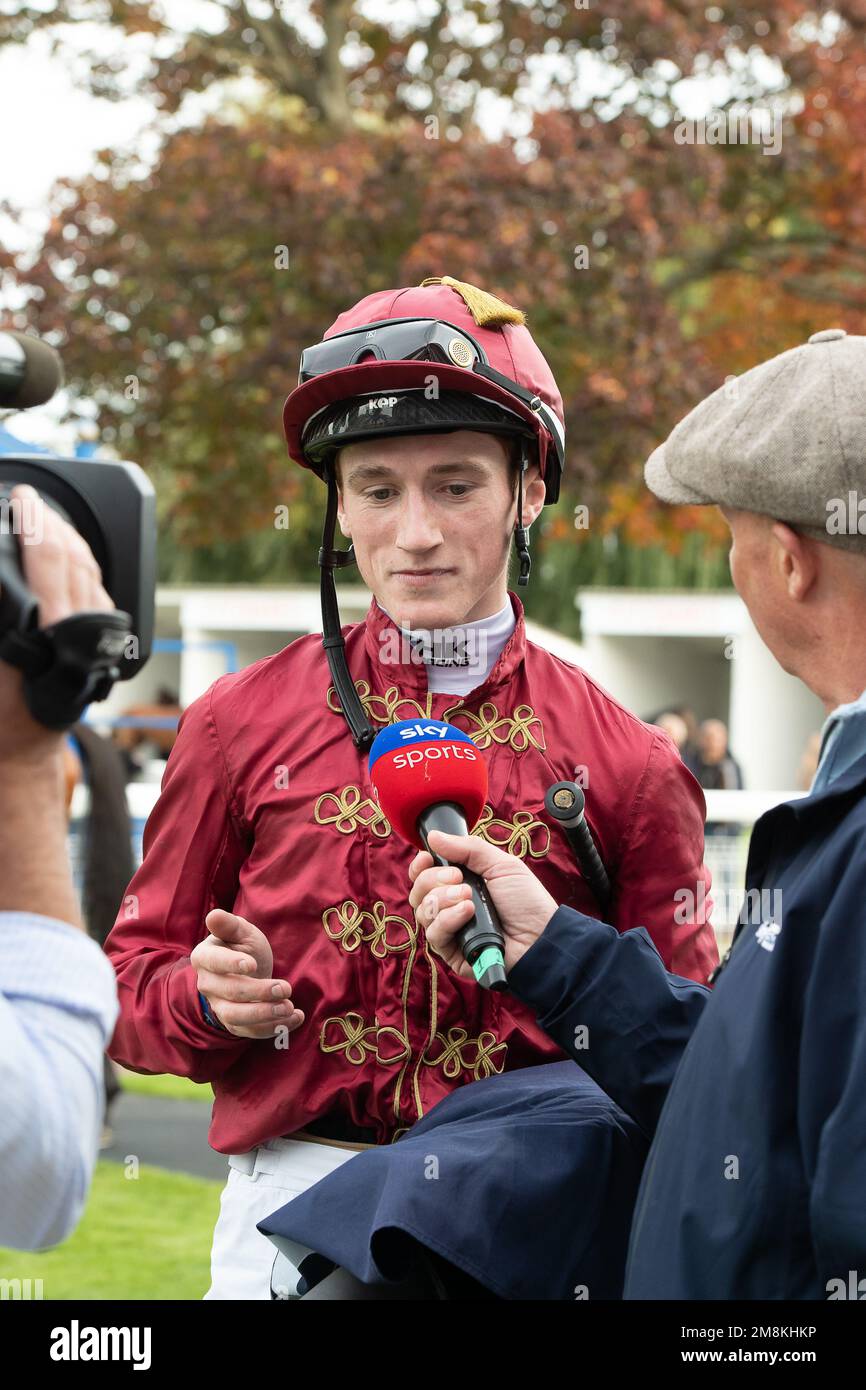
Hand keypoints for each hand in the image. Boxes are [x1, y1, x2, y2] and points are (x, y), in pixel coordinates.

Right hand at [0, 484, 113, 762]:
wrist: (23, 746)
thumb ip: (5, 611)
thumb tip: (6, 581)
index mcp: (54, 629)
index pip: (50, 559)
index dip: (36, 524)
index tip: (23, 499)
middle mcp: (83, 629)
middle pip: (75, 558)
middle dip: (52, 523)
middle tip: (32, 500)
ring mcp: (97, 635)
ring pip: (90, 571)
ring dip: (70, 538)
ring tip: (48, 517)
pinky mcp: (103, 643)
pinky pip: (98, 590)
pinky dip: (84, 564)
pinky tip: (71, 552)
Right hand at [191, 908, 304, 1039]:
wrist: (249, 967)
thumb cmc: (241, 944)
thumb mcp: (240, 930)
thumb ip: (228, 925)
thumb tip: (213, 916)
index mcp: (205, 957)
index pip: (214, 962)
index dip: (232, 964)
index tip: (254, 964)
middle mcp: (207, 984)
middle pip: (230, 993)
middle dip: (259, 992)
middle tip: (286, 987)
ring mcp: (218, 1006)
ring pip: (236, 1017)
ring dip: (264, 1015)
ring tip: (289, 1008)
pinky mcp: (234, 1023)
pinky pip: (250, 1031)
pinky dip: (273, 1028)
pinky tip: (295, 1018)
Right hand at [408, 828, 558, 978]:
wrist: (541, 936)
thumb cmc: (526, 901)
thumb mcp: (501, 865)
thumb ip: (468, 848)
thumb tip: (433, 836)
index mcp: (458, 883)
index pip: (424, 875)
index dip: (420, 866)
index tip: (427, 858)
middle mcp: (449, 906)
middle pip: (419, 891)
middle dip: (435, 880)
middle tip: (460, 879)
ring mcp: (449, 929)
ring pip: (423, 911)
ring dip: (443, 899)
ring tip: (469, 898)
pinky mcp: (452, 952)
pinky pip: (434, 934)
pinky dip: (448, 919)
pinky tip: (467, 912)